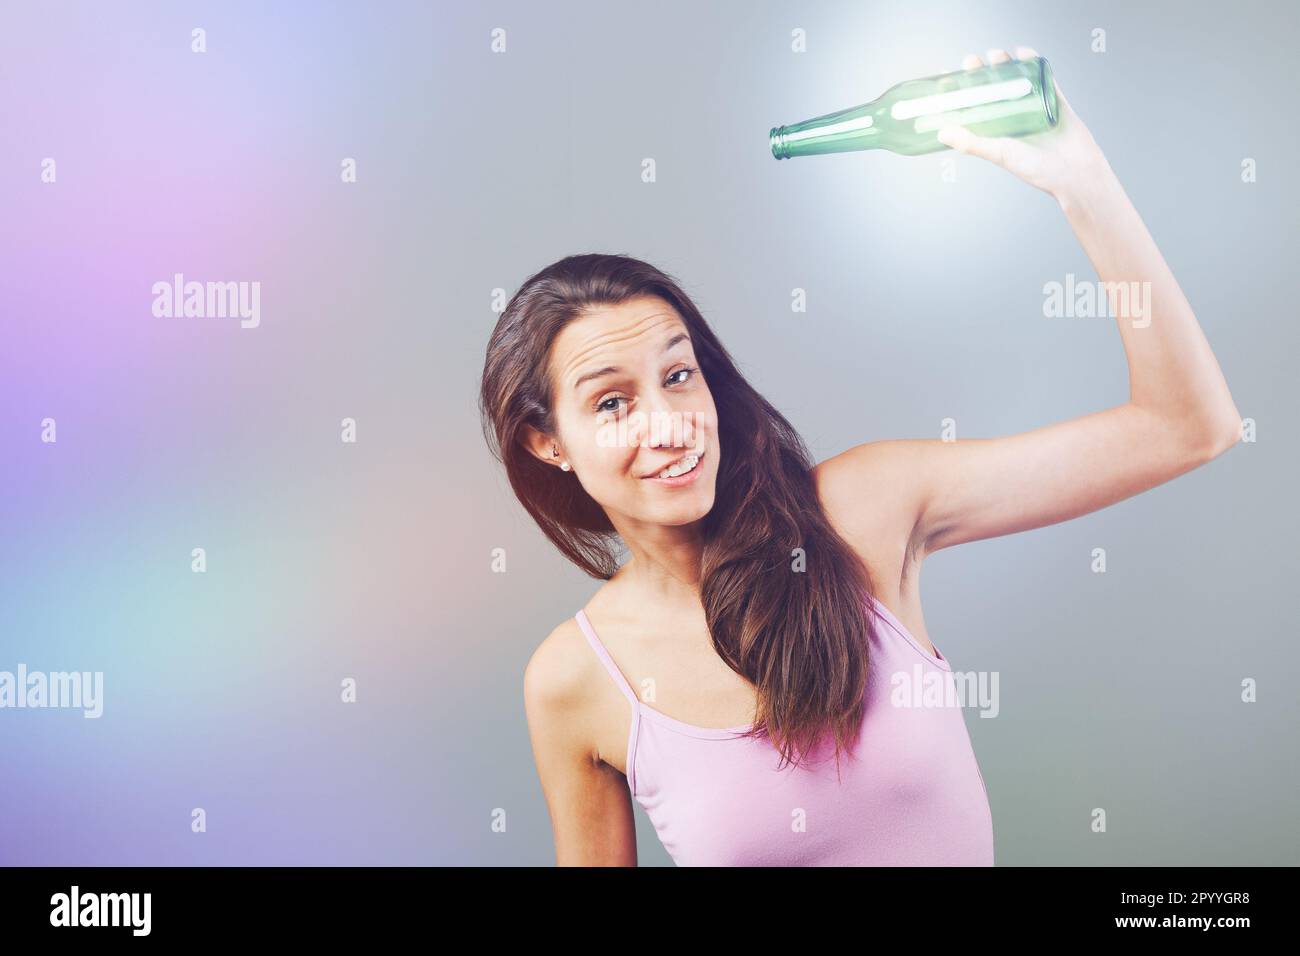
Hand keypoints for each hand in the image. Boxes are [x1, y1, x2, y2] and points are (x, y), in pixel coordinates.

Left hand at [937, 46, 1113, 206]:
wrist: (1075, 171)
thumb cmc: (1036, 169)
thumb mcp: (999, 154)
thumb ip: (971, 143)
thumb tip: (942, 133)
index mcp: (994, 131)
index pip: (970, 108)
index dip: (958, 94)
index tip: (945, 79)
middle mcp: (1010, 118)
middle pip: (990, 89)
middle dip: (979, 73)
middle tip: (970, 61)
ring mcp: (1032, 107)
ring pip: (1014, 79)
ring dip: (1004, 64)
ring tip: (995, 55)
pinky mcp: (1052, 100)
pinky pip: (1042, 77)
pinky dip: (1033, 62)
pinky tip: (1023, 52)